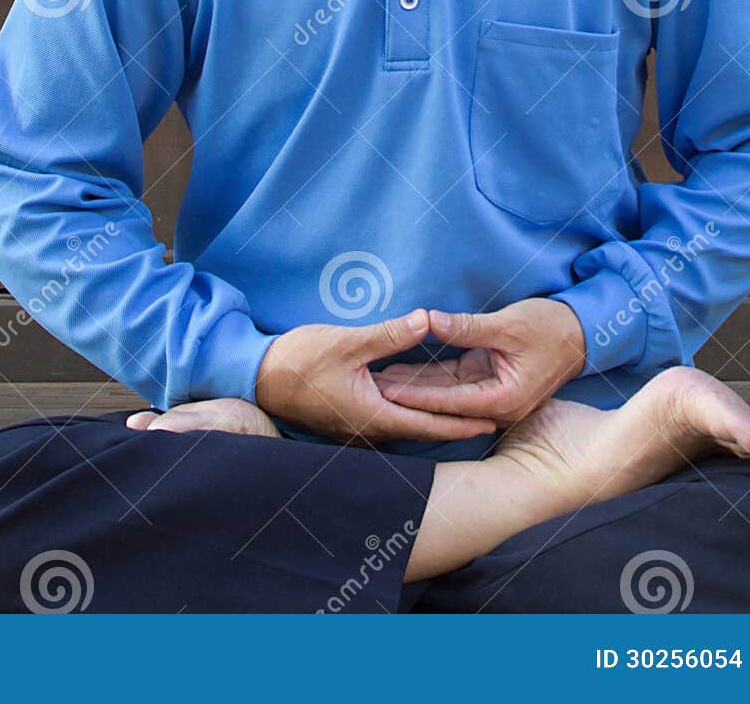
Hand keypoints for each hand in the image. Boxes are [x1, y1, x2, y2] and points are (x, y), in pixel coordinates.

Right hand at [254, 309, 500, 445]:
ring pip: (405, 424)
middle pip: (421, 428)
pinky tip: (420, 399)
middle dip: (455, 423)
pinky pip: (389, 418)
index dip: (461, 423)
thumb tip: (427, 320)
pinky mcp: (349, 417)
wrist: (258, 378)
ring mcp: (358, 426)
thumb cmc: (299, 361)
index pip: (428, 424)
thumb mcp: (347, 343)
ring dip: (433, 417)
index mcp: (374, 416)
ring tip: (463, 411)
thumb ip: (389, 334)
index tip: (491, 423)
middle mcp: (370, 429)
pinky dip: (410, 410)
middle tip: (490, 420)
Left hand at [372, 298, 587, 427]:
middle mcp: (497, 404)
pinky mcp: (489, 380)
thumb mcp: (508, 325)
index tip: (386, 388)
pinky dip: (430, 374)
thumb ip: (468, 326)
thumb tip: (430, 320)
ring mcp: (492, 393)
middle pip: (443, 401)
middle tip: (370, 386)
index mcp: (504, 399)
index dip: (416, 393)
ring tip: (379, 377)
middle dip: (408, 393)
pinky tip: (403, 368)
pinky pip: (454, 379)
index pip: (449, 400)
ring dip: (415, 383)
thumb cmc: (551, 328)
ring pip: (446, 390)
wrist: (582, 332)